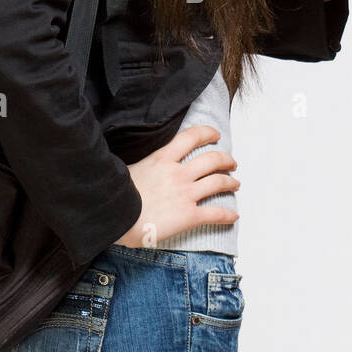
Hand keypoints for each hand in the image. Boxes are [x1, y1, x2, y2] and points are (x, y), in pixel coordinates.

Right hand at [115, 125, 239, 247]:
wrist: (115, 217)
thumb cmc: (116, 195)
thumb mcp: (128, 169)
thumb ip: (143, 165)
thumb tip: (142, 166)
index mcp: (162, 159)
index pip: (191, 137)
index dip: (207, 133)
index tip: (215, 135)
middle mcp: (178, 173)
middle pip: (212, 159)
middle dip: (226, 160)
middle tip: (231, 163)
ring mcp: (185, 194)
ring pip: (218, 183)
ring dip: (231, 183)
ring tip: (236, 184)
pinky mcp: (188, 216)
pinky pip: (215, 213)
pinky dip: (227, 215)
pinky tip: (234, 216)